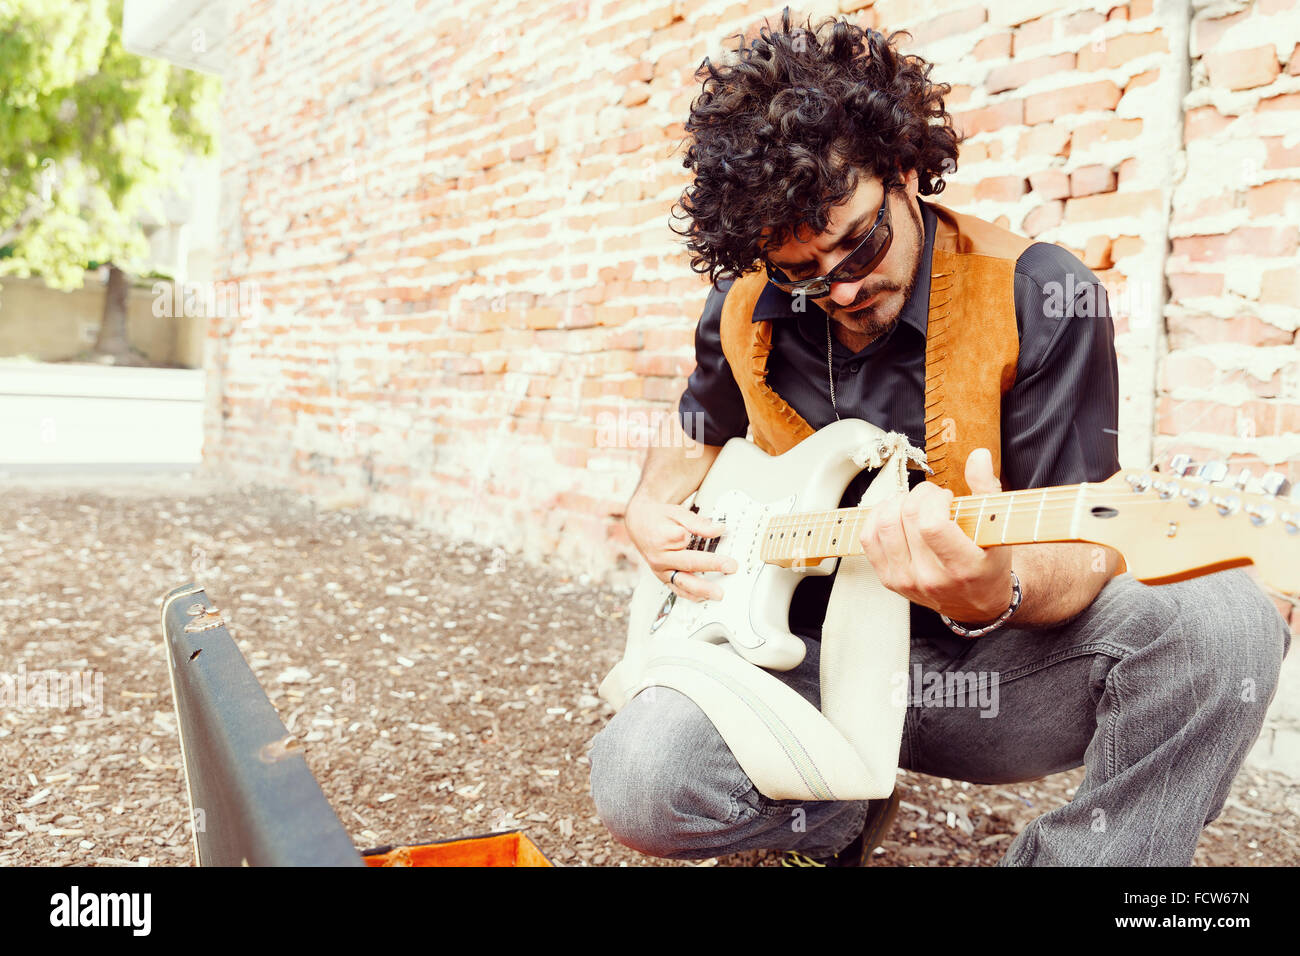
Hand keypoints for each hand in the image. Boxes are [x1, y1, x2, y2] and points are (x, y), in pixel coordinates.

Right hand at [625, 496, 736, 601]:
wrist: (640, 524)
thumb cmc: (658, 518)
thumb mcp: (677, 513)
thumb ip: (698, 523)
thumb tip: (718, 529)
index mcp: (662, 537)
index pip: (684, 538)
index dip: (704, 534)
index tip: (721, 531)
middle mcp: (660, 556)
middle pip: (687, 563)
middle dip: (711, 566)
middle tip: (730, 567)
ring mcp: (660, 569)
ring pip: (682, 582)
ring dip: (702, 589)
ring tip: (718, 593)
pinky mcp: (662, 577)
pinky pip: (676, 589)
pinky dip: (690, 595)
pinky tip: (702, 597)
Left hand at [859, 448, 1013, 623]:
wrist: (977, 602)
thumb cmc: (989, 562)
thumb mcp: (997, 528)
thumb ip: (987, 489)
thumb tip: (978, 456)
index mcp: (963, 567)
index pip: (931, 525)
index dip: (935, 500)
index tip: (947, 497)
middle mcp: (930, 578)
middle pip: (906, 519)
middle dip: (919, 495)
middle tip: (934, 498)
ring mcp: (906, 581)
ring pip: (883, 526)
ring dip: (897, 503)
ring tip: (915, 504)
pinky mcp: (888, 580)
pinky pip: (868, 539)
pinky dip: (877, 517)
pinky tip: (895, 513)